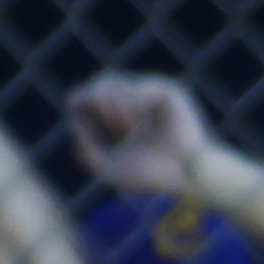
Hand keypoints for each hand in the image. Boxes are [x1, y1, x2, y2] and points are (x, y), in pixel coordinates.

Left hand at [68, 73, 215, 195]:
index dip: (80, 105)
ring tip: (128, 129)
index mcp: (122, 115)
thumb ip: (86, 152)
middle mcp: (136, 99)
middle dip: (98, 104)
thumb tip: (76, 126)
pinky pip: (135, 88)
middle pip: (99, 83)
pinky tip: (137, 123)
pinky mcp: (168, 91)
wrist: (186, 180)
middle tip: (115, 130)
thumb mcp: (109, 169)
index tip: (90, 129)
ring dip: (113, 108)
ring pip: (113, 83)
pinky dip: (130, 105)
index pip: (89, 94)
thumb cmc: (154, 177)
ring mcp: (152, 93)